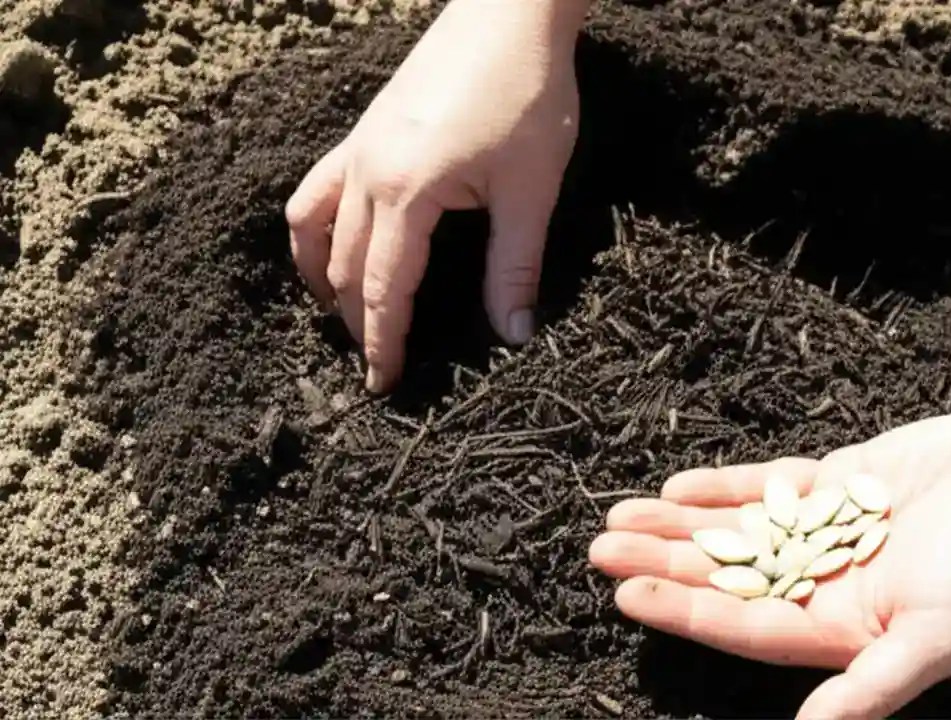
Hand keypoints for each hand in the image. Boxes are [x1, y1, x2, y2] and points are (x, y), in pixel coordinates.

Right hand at [285, 0, 583, 391]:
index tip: (383, 386)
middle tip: (373, 363)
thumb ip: (514, 267)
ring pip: (312, 224)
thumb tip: (512, 335)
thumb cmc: (528, 93)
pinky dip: (316, 226)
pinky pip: (319, 186)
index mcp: (405, 191)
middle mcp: (366, 171)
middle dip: (353, 321)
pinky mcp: (366, 128)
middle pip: (341, 265)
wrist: (511, 13)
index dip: (382, 342)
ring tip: (338, 313)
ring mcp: (359, 146)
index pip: (381, 288)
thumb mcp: (530, 190)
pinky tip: (337, 240)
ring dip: (319, 276)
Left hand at [589, 409, 950, 718]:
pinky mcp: (837, 482)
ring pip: (736, 531)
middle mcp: (824, 585)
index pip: (742, 625)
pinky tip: (676, 487)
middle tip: (598, 548)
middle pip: (726, 578)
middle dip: (662, 564)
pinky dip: (723, 487)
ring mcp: (826, 532)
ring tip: (617, 516)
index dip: (684, 612)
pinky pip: (768, 486)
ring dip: (678, 525)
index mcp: (839, 631)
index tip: (627, 595)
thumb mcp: (934, 640)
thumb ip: (868, 689)